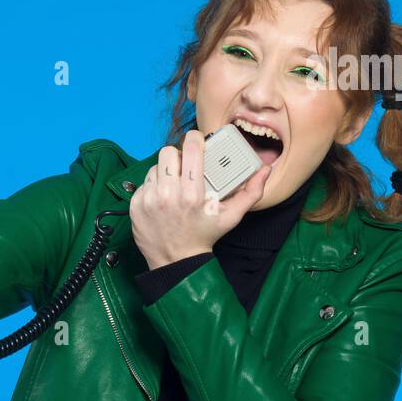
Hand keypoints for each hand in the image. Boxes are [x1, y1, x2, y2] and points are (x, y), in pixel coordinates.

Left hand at [129, 129, 272, 270]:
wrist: (176, 261)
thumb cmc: (204, 236)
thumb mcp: (231, 217)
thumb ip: (251, 192)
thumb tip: (265, 170)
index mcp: (192, 193)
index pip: (190, 148)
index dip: (194, 140)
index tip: (196, 142)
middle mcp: (168, 194)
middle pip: (168, 152)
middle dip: (178, 156)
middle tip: (184, 166)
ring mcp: (149, 199)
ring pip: (155, 167)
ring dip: (165, 172)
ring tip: (174, 185)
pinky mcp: (136, 204)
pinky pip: (144, 183)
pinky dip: (153, 187)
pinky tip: (162, 198)